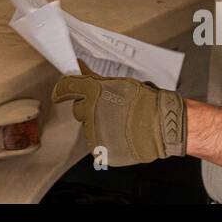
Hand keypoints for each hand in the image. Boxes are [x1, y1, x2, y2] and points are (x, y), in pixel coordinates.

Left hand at [51, 63, 186, 165]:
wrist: (162, 126)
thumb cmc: (145, 102)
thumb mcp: (119, 83)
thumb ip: (95, 79)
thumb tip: (80, 69)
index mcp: (92, 93)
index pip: (66, 89)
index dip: (62, 90)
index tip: (59, 93)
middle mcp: (90, 114)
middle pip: (79, 110)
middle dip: (89, 108)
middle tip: (108, 107)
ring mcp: (95, 134)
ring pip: (89, 128)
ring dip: (99, 124)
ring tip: (119, 123)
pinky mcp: (102, 152)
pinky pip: (98, 144)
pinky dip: (107, 140)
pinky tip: (121, 135)